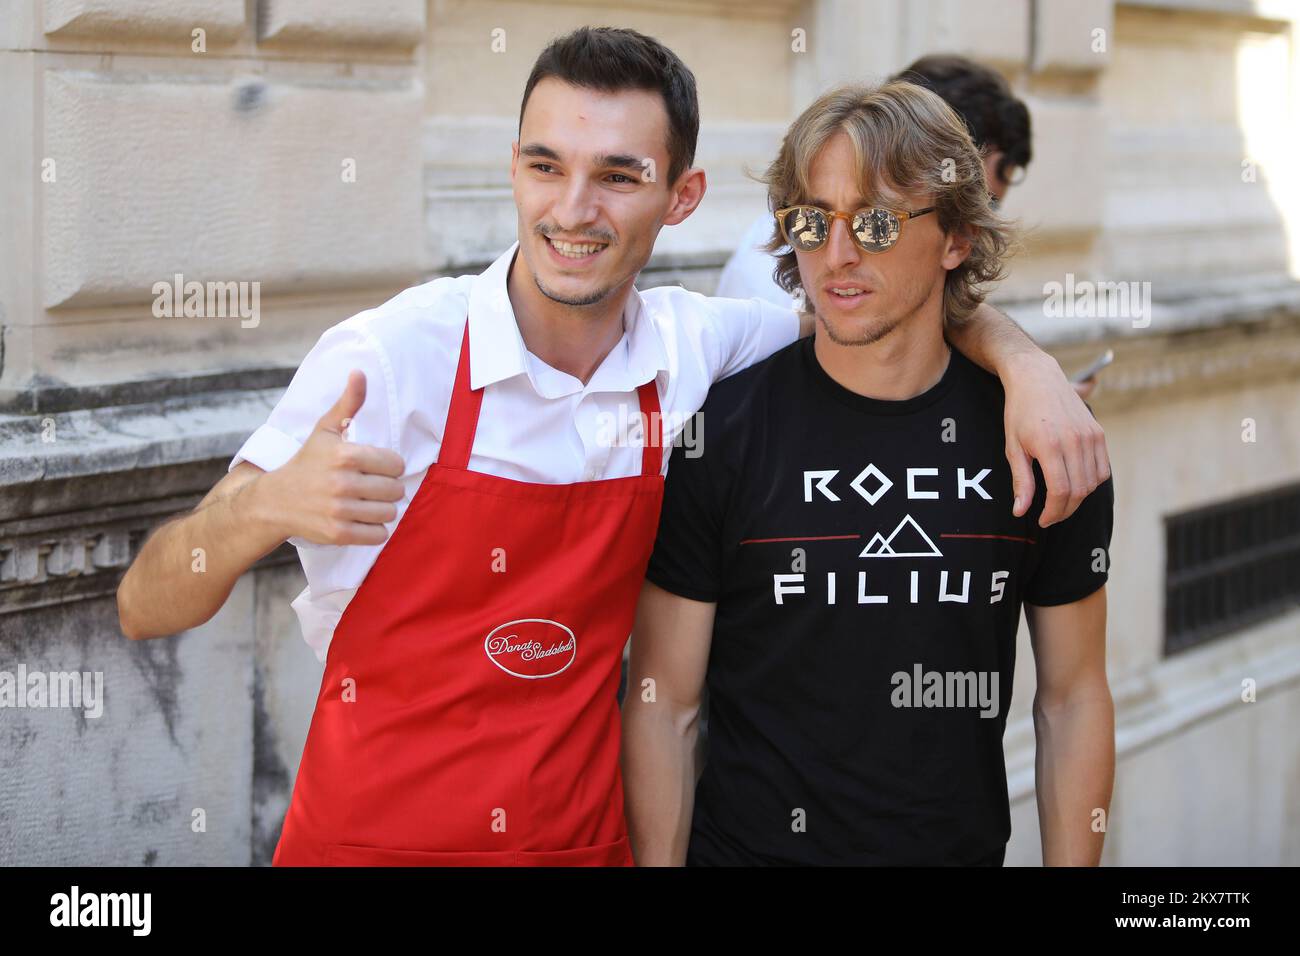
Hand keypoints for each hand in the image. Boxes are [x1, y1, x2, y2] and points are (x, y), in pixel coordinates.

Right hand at [257, 370, 406, 545]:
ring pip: (390, 513)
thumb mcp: (325, 430)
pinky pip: (379, 535)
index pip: (396, 464)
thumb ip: (348, 403)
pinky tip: (360, 520)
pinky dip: (375, 530)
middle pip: (396, 490)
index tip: (374, 467)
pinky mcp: (337, 534)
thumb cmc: (307, 462)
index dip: (389, 466)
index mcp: (346, 455)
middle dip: (387, 489)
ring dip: (382, 510)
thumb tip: (360, 372)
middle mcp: (343, 483)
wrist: (274, 501)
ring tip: (365, 503)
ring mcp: (340, 510)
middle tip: (370, 487)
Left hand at [1003, 354, 1109, 527]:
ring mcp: (1090, 436)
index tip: (1042, 520)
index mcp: (1050, 445)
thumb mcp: (1013, 447)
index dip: (1052, 512)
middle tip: (1050, 516)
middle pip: (1079, 490)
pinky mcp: (1098, 432)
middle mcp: (1075, 441)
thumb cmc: (1019, 412)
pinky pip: (1102, 468)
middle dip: (1065, 510)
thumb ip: (1021, 481)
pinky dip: (1092, 482)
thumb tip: (1020, 511)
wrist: (1037, 378)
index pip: (1060, 491)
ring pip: (1093, 482)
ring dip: (1079, 498)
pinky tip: (1076, 484)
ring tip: (1061, 502)